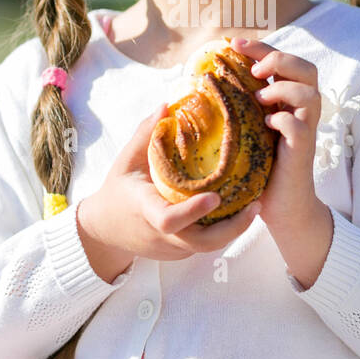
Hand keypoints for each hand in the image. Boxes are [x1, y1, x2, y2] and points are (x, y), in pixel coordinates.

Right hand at [78, 103, 259, 269]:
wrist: (103, 230)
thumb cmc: (117, 190)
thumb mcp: (126, 160)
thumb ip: (146, 134)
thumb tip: (167, 104)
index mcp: (145, 210)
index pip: (169, 219)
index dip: (193, 211)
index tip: (216, 197)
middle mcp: (160, 235)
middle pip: (201, 242)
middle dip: (232, 228)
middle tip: (256, 204)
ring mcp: (171, 248)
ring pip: (208, 246)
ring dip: (235, 229)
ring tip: (255, 205)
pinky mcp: (180, 253)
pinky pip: (205, 244)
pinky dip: (223, 230)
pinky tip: (240, 210)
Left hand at [227, 37, 324, 233]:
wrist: (281, 207)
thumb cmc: (259, 167)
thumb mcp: (247, 130)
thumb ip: (238, 106)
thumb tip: (201, 82)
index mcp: (288, 102)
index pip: (285, 62)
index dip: (262, 47)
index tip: (233, 43)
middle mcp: (302, 113)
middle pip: (308, 70)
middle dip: (279, 59)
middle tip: (254, 70)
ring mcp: (305, 131)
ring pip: (310, 94)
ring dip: (282, 89)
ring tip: (259, 99)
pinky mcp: (302, 153)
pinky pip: (299, 127)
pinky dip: (282, 120)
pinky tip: (266, 125)